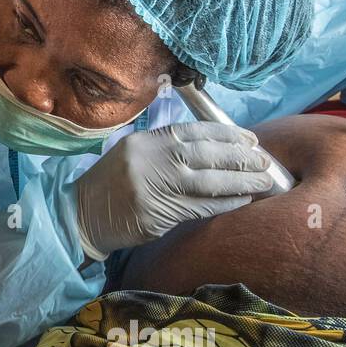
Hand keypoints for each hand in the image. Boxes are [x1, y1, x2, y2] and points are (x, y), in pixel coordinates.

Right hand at [76, 122, 273, 260]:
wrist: (82, 214)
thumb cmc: (113, 183)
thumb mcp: (134, 154)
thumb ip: (167, 148)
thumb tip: (215, 148)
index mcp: (146, 140)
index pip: (195, 132)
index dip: (227, 134)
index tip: (250, 139)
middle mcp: (151, 160)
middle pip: (206, 154)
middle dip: (240, 157)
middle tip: (264, 161)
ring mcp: (154, 187)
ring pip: (209, 182)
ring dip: (241, 182)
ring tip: (263, 181)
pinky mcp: (158, 214)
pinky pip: (201, 208)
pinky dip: (225, 204)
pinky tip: (242, 201)